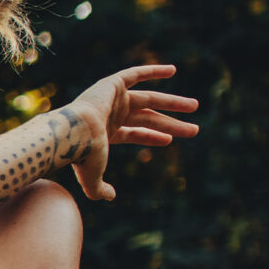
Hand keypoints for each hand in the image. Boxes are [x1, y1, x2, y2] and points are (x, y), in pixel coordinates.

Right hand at [66, 64, 200, 200]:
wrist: (72, 133)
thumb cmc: (82, 156)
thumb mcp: (92, 177)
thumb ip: (99, 189)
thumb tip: (110, 198)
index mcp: (105, 133)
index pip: (135, 133)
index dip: (153, 136)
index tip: (172, 140)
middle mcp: (110, 114)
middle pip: (148, 118)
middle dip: (171, 123)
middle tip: (195, 129)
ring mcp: (111, 99)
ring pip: (149, 100)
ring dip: (172, 103)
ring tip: (195, 106)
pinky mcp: (112, 84)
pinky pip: (135, 74)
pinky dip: (153, 71)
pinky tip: (173, 70)